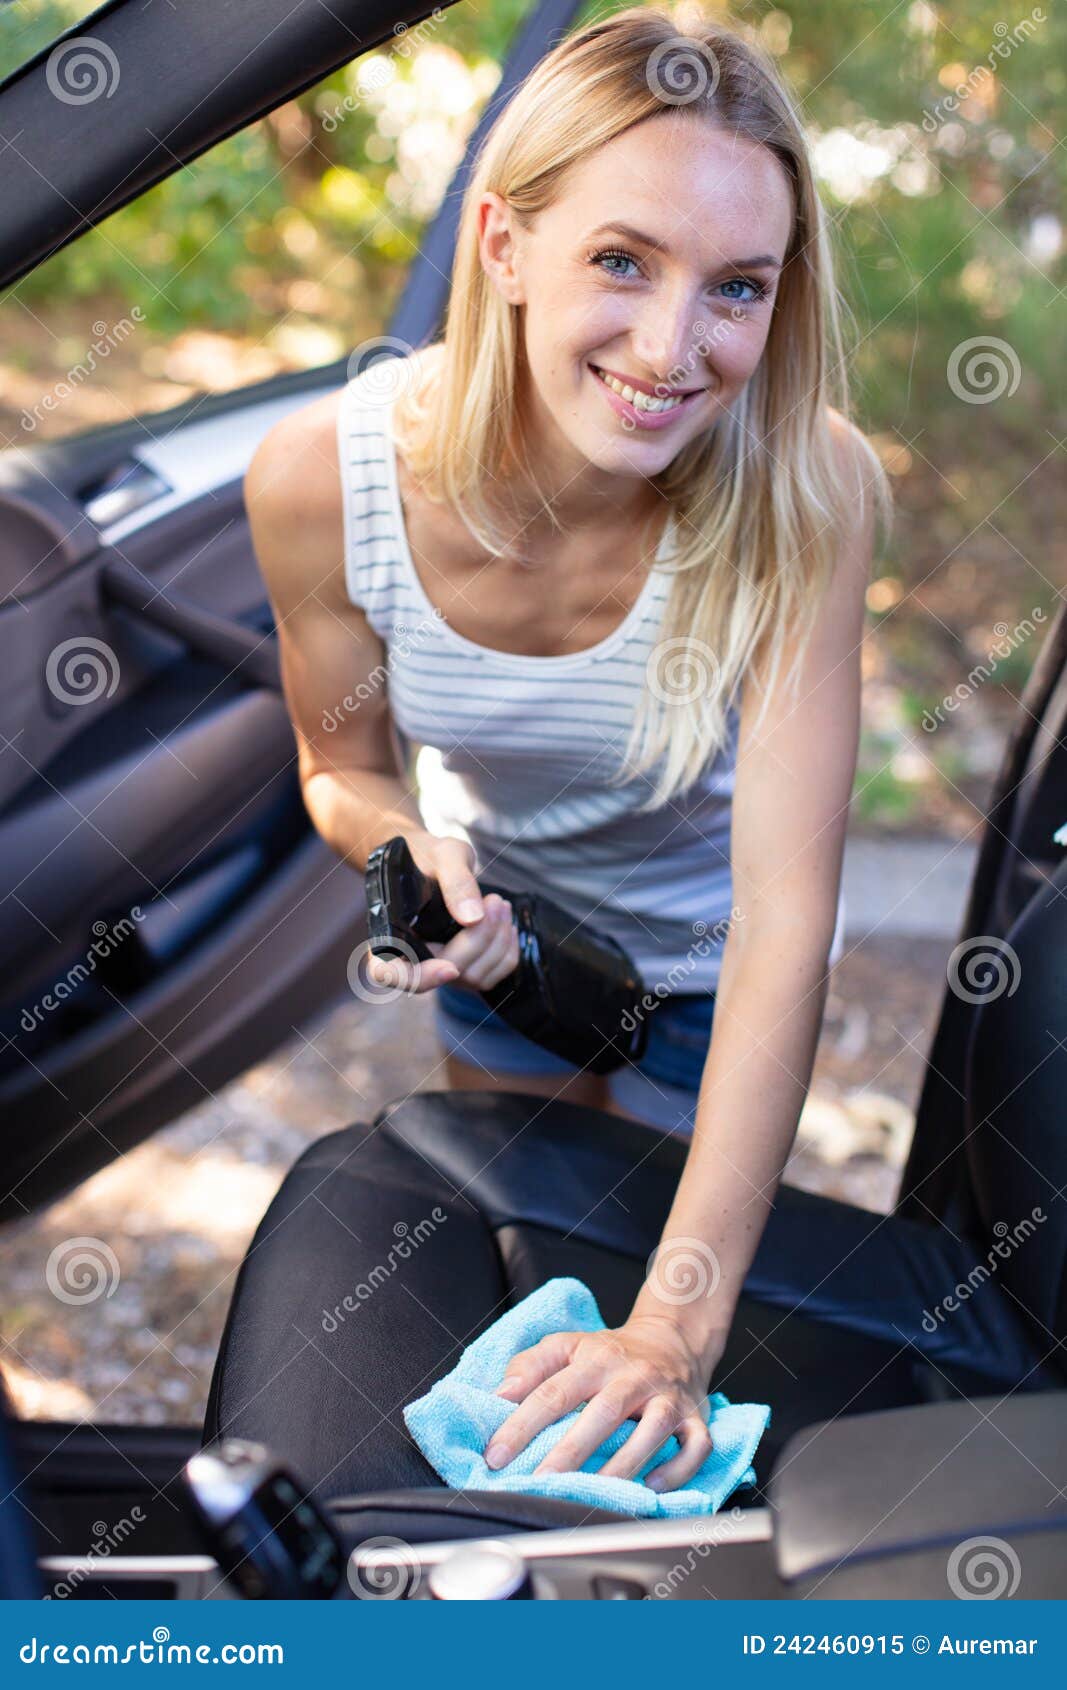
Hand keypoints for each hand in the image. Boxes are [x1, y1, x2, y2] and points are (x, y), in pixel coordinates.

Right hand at [365, 833, 519, 995]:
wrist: (432, 861)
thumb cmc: (429, 855)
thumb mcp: (444, 855)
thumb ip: (456, 882)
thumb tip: (473, 917)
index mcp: (390, 932)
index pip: (392, 974)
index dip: (421, 978)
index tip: (450, 968)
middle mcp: (411, 958)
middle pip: (449, 970)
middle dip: (481, 939)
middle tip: (496, 902)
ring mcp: (439, 969)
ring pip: (474, 977)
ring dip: (498, 943)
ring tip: (501, 905)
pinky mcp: (463, 971)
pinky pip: (491, 977)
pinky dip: (506, 952)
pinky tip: (505, 924)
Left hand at [484, 1316, 716, 1492]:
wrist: (671, 1339)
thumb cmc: (610, 1352)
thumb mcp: (566, 1345)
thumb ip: (529, 1367)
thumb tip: (499, 1397)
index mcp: (596, 1359)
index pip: (554, 1391)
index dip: (522, 1424)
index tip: (496, 1455)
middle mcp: (633, 1376)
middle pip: (602, 1413)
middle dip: (569, 1451)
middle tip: (538, 1480)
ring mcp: (668, 1397)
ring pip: (651, 1431)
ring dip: (622, 1464)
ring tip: (591, 1492)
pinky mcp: (696, 1417)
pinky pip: (695, 1445)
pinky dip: (678, 1469)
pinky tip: (651, 1486)